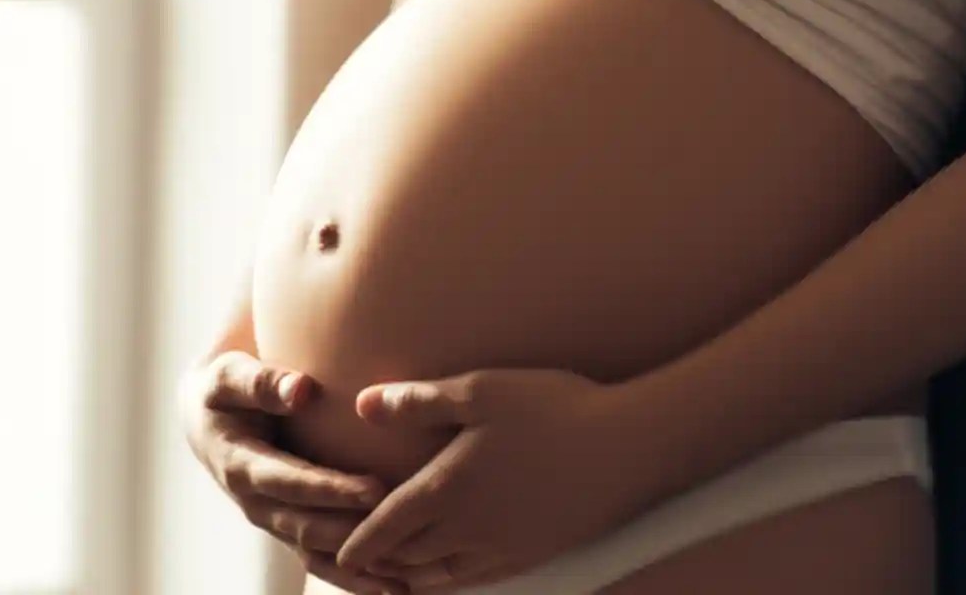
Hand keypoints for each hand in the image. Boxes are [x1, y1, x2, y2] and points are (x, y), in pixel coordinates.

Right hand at [179, 350, 407, 593]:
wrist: (210, 420)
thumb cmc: (224, 390)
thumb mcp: (229, 377)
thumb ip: (261, 382)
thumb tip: (300, 389)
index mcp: (241, 466)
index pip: (290, 482)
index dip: (330, 490)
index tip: (374, 489)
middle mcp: (256, 504)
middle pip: (307, 526)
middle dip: (354, 530)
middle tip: (404, 527)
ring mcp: (274, 522)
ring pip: (316, 554)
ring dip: (358, 570)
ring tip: (404, 581)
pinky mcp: (290, 530)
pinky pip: (322, 561)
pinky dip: (354, 579)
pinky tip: (393, 589)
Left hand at [335, 369, 644, 591]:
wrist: (627, 447)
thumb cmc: (552, 409)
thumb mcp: (479, 390)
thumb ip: (417, 401)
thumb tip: (363, 405)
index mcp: (446, 488)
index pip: (386, 526)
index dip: (358, 544)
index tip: (338, 555)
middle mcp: (468, 527)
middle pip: (408, 558)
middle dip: (378, 563)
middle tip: (356, 564)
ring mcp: (503, 546)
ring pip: (442, 576)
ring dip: (412, 577)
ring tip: (396, 575)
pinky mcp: (535, 553)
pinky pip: (480, 579)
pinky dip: (452, 583)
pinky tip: (452, 575)